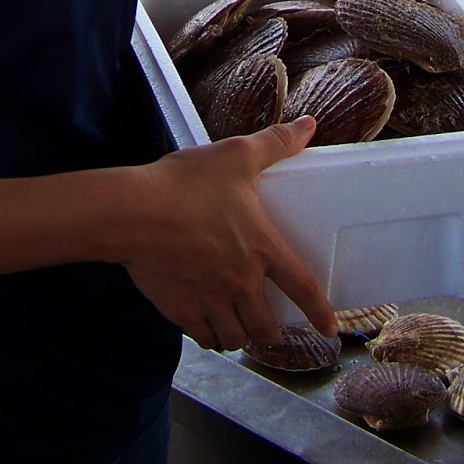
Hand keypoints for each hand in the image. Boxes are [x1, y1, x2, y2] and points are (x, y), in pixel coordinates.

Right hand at [120, 118, 334, 351]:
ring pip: (236, 338)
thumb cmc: (187, 184)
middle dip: (269, 331)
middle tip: (265, 322)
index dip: (320, 312)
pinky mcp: (181, 311)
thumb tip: (309, 125)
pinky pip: (204, 338)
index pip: (303, 288)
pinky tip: (207, 324)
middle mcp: (242, 282)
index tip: (329, 330)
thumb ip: (275, 143)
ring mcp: (211, 301)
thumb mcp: (236, 155)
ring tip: (238, 325)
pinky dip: (210, 336)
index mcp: (262, 249)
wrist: (134, 212)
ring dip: (241, 335)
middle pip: (267, 327)